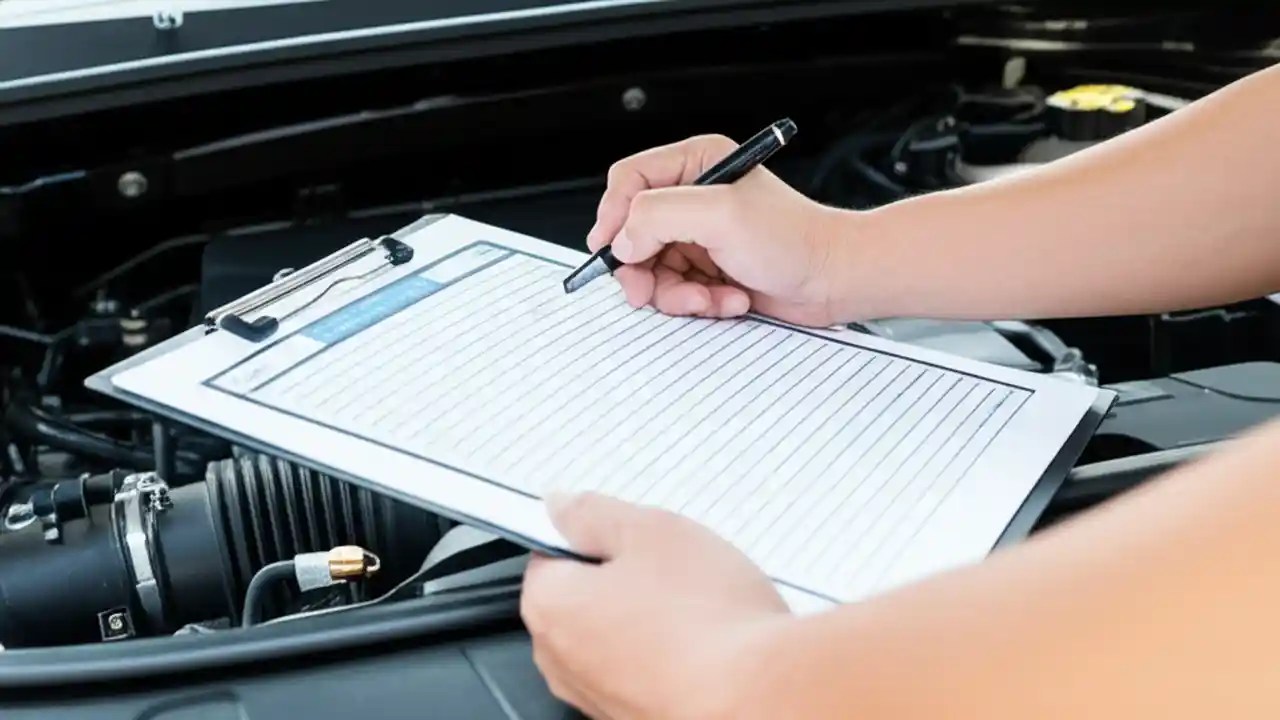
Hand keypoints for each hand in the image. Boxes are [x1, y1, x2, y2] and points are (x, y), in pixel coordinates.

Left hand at [521, 493, 791, 718]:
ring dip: (650, 620)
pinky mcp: (637, 718)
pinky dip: (671, 657)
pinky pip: (646, 672)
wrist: (760, 699)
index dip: (595, 537)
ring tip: (699, 609)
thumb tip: (562, 507)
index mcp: (550, 608)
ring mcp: (599, 699)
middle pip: (582, 599)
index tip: (630, 536)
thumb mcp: (650, 530)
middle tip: (672, 568)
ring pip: (618, 637)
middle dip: (623, 579)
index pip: (550, 555)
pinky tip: (710, 645)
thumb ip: (594, 513)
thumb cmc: (707, 620)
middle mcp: (562, 664)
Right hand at [588, 134, 848, 326]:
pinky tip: (728, 300)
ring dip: (675, 293)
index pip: (629, 180)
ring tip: (708, 298)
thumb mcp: (721, 215)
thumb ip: (660, 216)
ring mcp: (699, 236)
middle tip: (647, 291)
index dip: (613, 215)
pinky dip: (697, 302)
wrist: (834, 280)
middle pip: (633, 232)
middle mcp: (693, 197)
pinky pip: (677, 290)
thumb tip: (622, 239)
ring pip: (652, 268)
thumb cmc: (795, 240)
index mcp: (696, 164)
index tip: (611, 248)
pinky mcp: (708, 269)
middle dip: (642, 268)